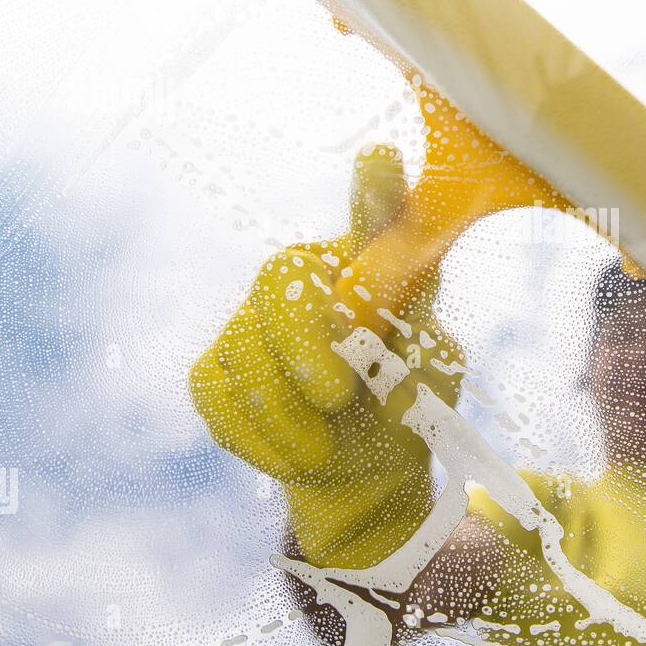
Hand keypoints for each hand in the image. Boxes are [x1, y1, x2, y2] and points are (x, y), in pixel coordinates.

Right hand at [190, 78, 568, 569]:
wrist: (365, 482)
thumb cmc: (406, 411)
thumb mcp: (431, 377)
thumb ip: (409, 346)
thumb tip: (359, 324)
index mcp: (375, 267)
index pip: (377, 218)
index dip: (376, 191)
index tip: (380, 163)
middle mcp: (309, 276)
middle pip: (283, 278)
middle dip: (305, 342)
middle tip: (338, 397)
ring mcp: (252, 318)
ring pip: (248, 351)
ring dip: (292, 416)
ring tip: (327, 447)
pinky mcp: (214, 367)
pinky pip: (219, 395)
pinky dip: (261, 439)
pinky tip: (296, 454)